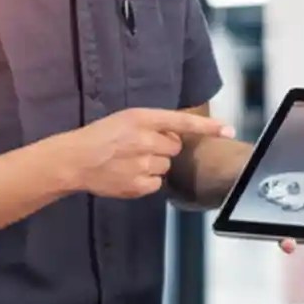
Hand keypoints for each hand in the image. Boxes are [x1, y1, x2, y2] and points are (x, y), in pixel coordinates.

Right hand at [62, 108, 234, 198]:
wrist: (75, 159)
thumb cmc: (100, 136)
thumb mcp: (126, 119)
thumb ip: (153, 124)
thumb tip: (176, 135)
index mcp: (142, 118)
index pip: (182, 122)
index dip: (207, 127)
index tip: (228, 130)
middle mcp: (145, 140)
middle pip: (174, 147)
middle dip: (163, 148)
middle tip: (141, 147)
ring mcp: (142, 164)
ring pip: (166, 167)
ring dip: (154, 165)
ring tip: (130, 161)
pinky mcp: (138, 185)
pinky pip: (156, 184)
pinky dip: (146, 181)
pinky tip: (128, 174)